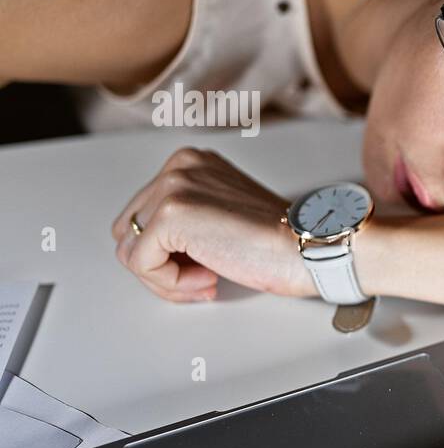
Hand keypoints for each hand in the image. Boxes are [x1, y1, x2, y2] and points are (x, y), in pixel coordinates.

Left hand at [111, 147, 316, 301]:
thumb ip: (189, 221)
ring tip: (207, 280)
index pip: (143, 215)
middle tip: (203, 279)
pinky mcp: (170, 216)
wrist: (309, 249)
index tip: (204, 268)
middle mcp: (178, 167)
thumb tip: (152, 249)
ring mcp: (172, 188)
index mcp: (191, 163)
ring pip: (130, 250)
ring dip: (167, 278)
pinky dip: (171, 284)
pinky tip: (209, 279)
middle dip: (162, 265)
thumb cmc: (281, 242)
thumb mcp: (224, 217)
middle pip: (130, 232)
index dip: (169, 253)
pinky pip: (141, 264)